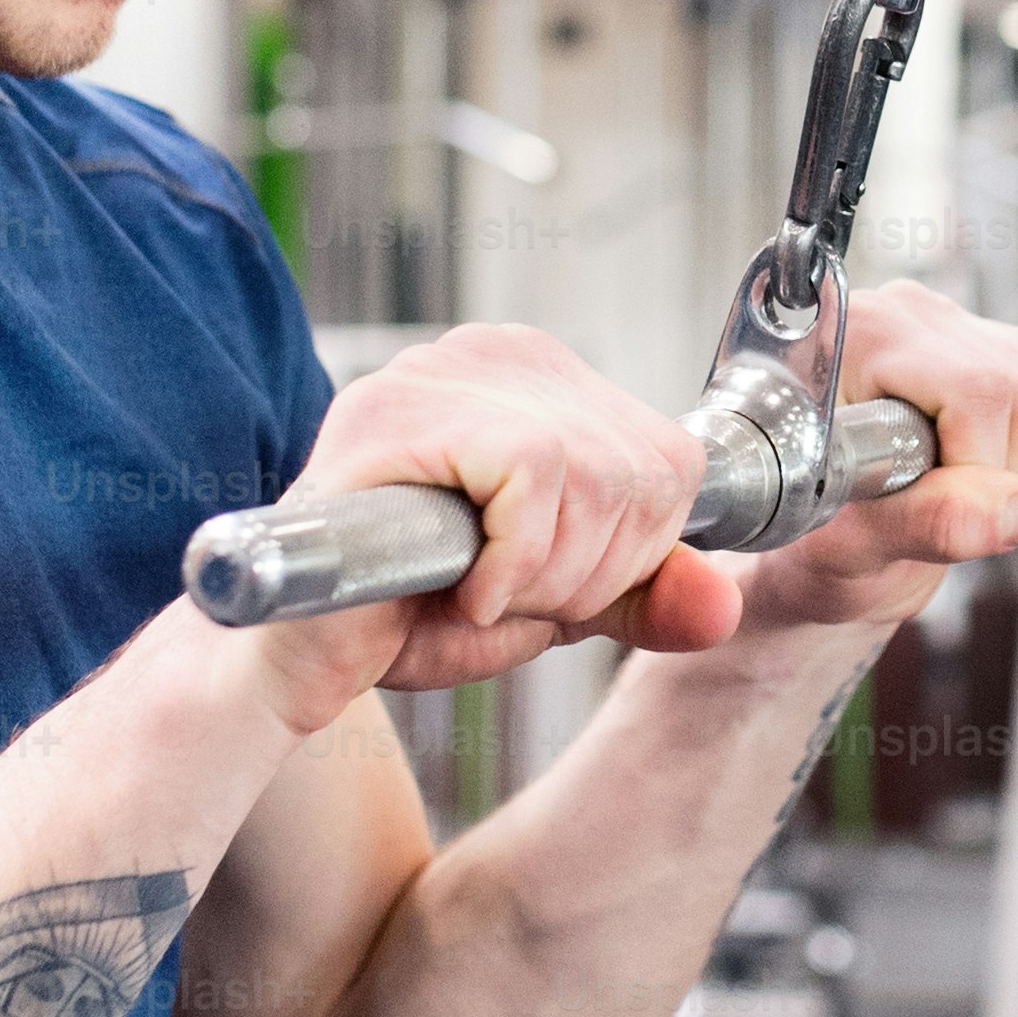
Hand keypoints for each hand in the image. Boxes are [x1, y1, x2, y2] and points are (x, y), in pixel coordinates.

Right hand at [261, 325, 743, 711]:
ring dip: (548, 574)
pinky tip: (459, 588)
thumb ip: (641, 596)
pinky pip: (529, 471)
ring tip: (477, 592)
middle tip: (508, 601)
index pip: (667, 460)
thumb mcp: (557, 606)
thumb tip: (722, 603)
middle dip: (592, 573)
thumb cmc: (410, 615)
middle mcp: (495, 356)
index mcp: (540, 382)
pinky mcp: (399, 409)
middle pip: (639, 470)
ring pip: (592, 471)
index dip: (633, 554)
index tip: (553, 591)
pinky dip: (511, 560)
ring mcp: (439, 371)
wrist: (295, 660)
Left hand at [730, 283, 1017, 636]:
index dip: (979, 467)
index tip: (938, 507)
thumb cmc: (811, 547)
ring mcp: (953, 323)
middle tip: (942, 509)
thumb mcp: (855, 549)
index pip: (977, 391)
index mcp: (858, 338)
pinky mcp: (994, 342)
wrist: (816, 545)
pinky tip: (977, 467)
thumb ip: (932, 523)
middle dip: (1003, 473)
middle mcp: (907, 315)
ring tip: (952, 491)